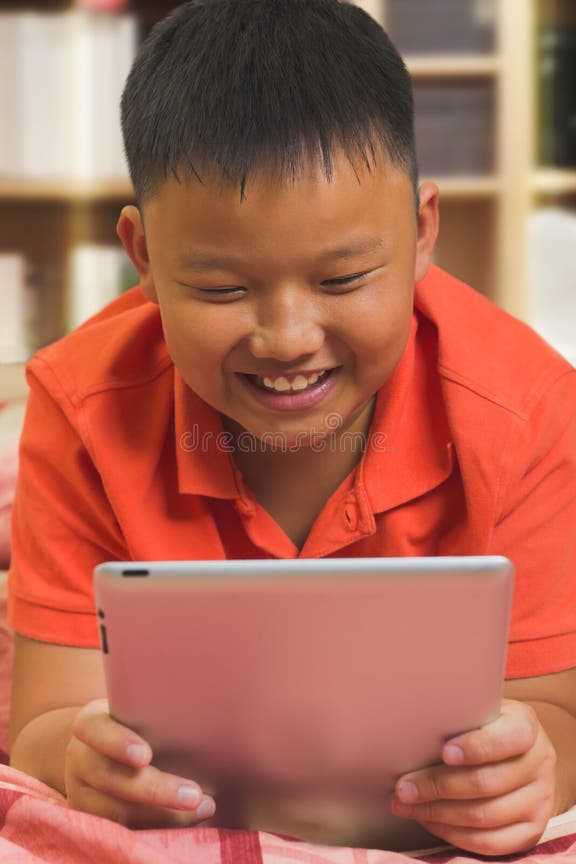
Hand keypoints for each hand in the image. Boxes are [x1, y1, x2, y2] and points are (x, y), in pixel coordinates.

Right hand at [65, 699, 215, 827]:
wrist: (103, 749)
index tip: (145, 756)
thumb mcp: (138, 708)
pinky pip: (120, 830)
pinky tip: (187, 822)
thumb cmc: (136, 721)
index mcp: (90, 723)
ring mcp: (79, 791)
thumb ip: (157, 711)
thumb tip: (205, 715)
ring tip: (202, 808)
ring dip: (162, 815)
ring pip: (114, 811)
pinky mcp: (90, 818)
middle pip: (109, 777)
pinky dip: (155, 828)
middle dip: (154, 790)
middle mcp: (79, 757)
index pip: (93, 729)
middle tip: (194, 795)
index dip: (116, 742)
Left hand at [388, 699, 556, 855]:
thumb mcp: (477, 709)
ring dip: (438, 813)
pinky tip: (429, 821)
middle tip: (403, 787)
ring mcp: (539, 800)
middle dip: (438, 786)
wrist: (517, 754)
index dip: (477, 747)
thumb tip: (410, 726)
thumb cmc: (483, 726)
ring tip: (405, 805)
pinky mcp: (531, 830)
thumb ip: (456, 716)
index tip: (444, 752)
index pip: (509, 737)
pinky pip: (490, 842)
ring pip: (485, 816)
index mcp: (526, 725)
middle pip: (487, 782)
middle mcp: (539, 762)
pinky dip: (453, 834)